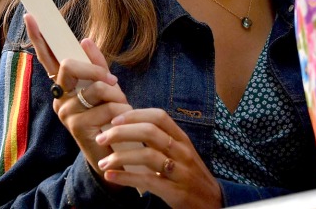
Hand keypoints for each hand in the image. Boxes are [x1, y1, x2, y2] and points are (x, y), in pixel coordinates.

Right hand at [24, 14, 130, 183]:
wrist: (115, 152)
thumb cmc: (109, 117)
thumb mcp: (105, 88)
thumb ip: (97, 66)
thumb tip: (85, 40)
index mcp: (64, 86)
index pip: (49, 58)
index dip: (38, 37)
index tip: (30, 15)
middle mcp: (59, 97)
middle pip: (70, 66)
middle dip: (96, 70)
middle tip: (113, 81)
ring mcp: (65, 113)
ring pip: (95, 88)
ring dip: (116, 96)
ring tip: (120, 108)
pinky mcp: (77, 128)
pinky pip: (106, 108)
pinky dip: (121, 112)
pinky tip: (120, 123)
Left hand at [96, 109, 222, 207]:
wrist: (213, 202)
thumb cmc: (190, 174)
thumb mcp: (182, 152)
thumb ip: (162, 139)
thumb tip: (132, 124)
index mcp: (182, 139)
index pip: (158, 116)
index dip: (135, 114)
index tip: (114, 119)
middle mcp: (182, 152)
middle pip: (150, 132)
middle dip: (121, 132)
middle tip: (101, 138)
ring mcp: (180, 171)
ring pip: (147, 155)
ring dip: (120, 157)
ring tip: (102, 161)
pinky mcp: (175, 192)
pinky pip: (147, 180)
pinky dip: (126, 177)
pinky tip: (111, 176)